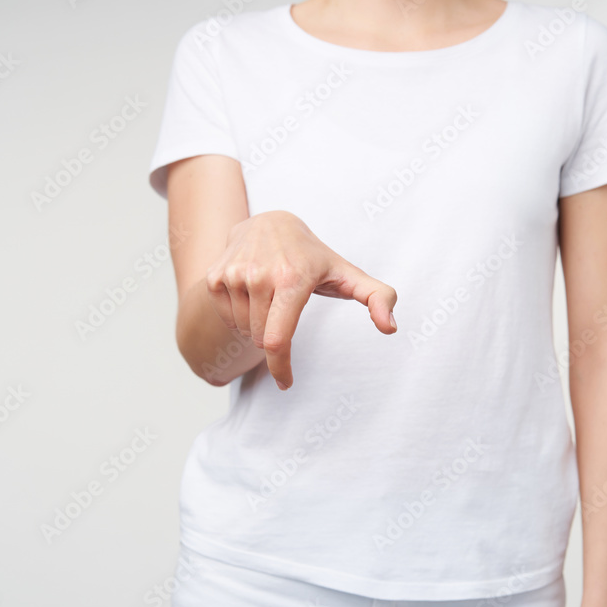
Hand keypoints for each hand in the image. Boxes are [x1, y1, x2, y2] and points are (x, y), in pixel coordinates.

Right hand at [205, 210, 396, 389]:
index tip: (286, 383)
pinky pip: (227, 319)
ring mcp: (233, 274)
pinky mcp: (215, 276)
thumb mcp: (347, 274)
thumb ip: (378, 298)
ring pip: (244, 331)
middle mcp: (259, 275)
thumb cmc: (313, 257)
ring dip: (257, 328)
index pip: (278, 339)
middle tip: (286, 313)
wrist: (270, 222)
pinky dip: (240, 318)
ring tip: (270, 301)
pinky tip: (252, 296)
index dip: (280, 368)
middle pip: (262, 340)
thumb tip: (390, 327)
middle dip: (275, 340)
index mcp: (292, 278)